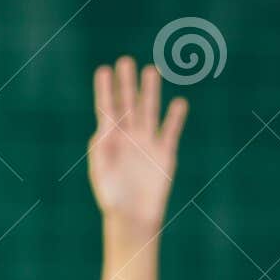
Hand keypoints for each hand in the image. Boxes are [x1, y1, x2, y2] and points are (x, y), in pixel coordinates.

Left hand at [88, 56, 188, 233]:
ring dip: (151, 92)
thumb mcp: (101, 173)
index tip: (104, 71)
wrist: (134, 218)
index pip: (107, 108)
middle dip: (127, 83)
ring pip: (150, 111)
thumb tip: (103, 126)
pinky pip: (171, 131)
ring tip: (153, 70)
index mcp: (110, 138)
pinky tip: (179, 103)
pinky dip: (176, 118)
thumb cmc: (112, 198)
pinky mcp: (166, 154)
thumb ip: (100, 150)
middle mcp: (129, 136)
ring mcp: (148, 143)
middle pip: (129, 104)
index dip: (105, 89)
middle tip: (126, 61)